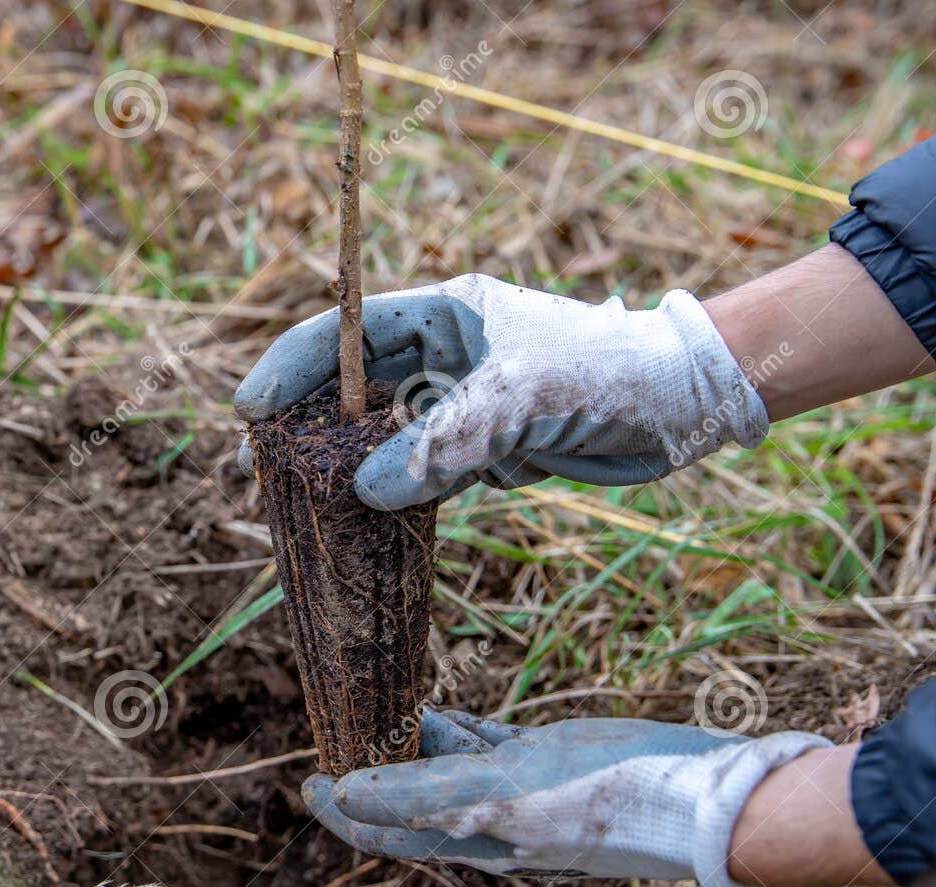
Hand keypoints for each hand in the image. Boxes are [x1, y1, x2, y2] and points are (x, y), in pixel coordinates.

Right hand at [235, 274, 768, 509]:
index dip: (293, 366)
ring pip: (384, 436)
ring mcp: (462, 402)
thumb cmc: (608, 374)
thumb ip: (443, 442)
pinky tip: (367, 524)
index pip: (348, 332)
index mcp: (446, 312)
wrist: (687, 408)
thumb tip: (364, 491)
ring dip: (348, 468)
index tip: (249, 409)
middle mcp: (445, 354)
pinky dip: (396, 497)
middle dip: (309, 425)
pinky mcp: (485, 448)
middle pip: (354, 387)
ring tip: (303, 505)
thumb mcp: (522, 399)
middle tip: (263, 468)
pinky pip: (422, 473)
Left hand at [303, 707, 828, 886]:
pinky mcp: (550, 760)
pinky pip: (488, 746)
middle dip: (371, 772)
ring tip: (374, 711)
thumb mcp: (501, 796)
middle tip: (334, 734)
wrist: (699, 798)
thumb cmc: (602, 800)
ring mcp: (522, 791)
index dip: (343, 812)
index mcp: (474, 838)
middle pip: (410, 798)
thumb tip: (343, 795)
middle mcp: (490, 820)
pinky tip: (437, 707)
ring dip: (410, 743)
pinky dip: (459, 728)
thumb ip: (422, 797)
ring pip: (448, 767)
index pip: (387, 829)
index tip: (307, 784)